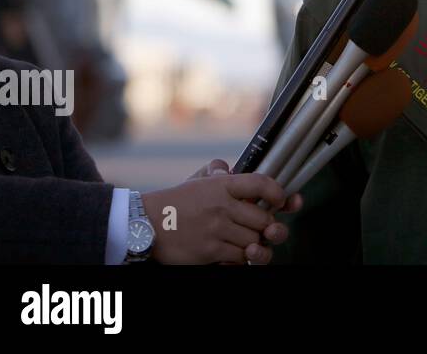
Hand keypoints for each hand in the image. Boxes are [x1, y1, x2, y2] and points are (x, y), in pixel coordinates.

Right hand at [141, 163, 302, 264]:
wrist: (145, 224)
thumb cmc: (176, 203)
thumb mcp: (197, 181)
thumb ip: (217, 172)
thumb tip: (229, 168)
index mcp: (222, 185)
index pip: (261, 184)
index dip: (278, 193)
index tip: (281, 200)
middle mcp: (222, 206)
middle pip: (264, 219)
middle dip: (267, 226)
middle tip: (262, 227)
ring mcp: (216, 230)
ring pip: (254, 241)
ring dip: (255, 244)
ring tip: (249, 241)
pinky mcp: (209, 252)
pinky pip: (239, 258)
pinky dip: (241, 258)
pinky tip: (235, 252)